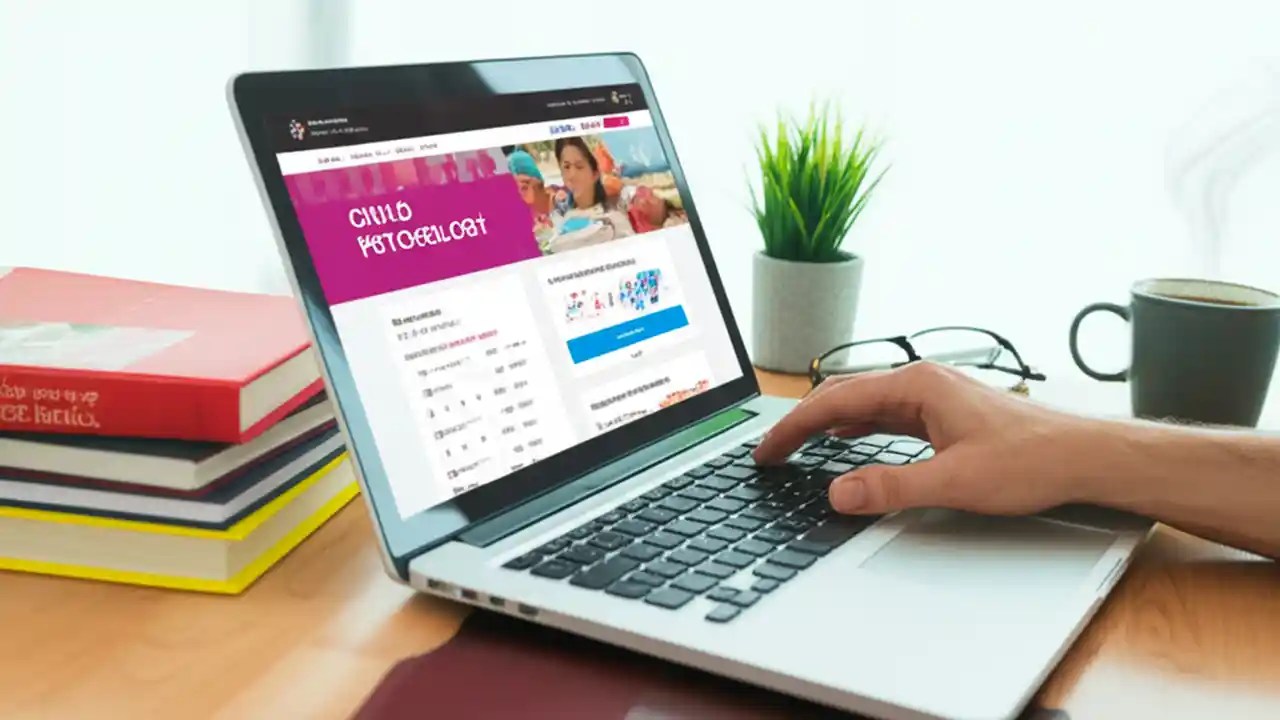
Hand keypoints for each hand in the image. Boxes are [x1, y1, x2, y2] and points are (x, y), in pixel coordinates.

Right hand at [753, 362, 1096, 515]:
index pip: (835, 401)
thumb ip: (890, 487)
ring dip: (826, 423)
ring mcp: (933, 394)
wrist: (1083, 455)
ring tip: (796, 445)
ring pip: (863, 403)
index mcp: (916, 385)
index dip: (793, 427)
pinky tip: (847, 439)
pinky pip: (885, 413)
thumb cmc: (1031, 460)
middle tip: (770, 452)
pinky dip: (855, 426)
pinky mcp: (944, 411)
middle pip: (842, 395)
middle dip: (801, 423)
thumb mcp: (954, 482)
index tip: (766, 450)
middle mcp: (921, 381)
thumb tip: (838, 492)